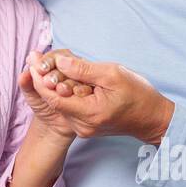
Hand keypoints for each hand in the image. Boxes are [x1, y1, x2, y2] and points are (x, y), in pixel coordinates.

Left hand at [29, 50, 175, 145]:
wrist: (152, 118)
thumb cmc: (137, 94)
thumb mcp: (112, 74)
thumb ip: (83, 69)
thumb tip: (59, 60)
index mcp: (89, 113)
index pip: (54, 97)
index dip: (40, 78)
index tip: (32, 59)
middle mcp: (82, 125)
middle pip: (54, 101)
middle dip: (42, 79)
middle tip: (33, 58)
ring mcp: (83, 128)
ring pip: (60, 104)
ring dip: (52, 85)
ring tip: (44, 64)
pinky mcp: (86, 126)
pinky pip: (68, 108)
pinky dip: (63, 93)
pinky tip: (61, 77)